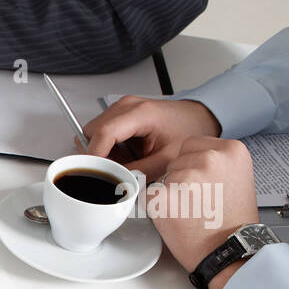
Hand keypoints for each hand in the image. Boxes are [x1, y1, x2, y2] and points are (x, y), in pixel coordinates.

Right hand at [82, 96, 221, 179]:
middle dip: (97, 155)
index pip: (103, 133)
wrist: (197, 118)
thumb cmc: (187, 130)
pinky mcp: (120, 114)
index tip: (92, 172)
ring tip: (125, 160)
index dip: (94, 155)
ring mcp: (121, 108)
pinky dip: (107, 147)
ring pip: (93, 133)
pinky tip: (126, 153)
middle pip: (91, 132)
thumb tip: (115, 181)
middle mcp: (126, 106)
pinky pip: (101, 133)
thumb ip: (138, 172)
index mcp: (140, 113)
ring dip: (102, 151)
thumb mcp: (166, 160)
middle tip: (113, 169)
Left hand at [147, 136, 257, 288]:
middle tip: (198, 201)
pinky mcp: (164, 195)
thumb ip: (216, 162)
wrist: (228, 250)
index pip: (191, 145)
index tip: (202, 183)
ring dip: (169, 193)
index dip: (191, 166)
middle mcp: (209, 157)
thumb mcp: (237, 177)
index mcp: (231, 149)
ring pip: (162, 177)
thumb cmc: (232, 220)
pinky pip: (149, 195)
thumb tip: (190, 157)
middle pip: (175, 160)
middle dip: (179, 179)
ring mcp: (185, 176)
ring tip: (190, 211)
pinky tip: (177, 218)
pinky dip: (156, 207)